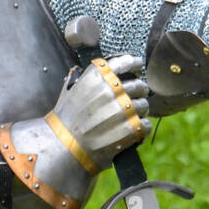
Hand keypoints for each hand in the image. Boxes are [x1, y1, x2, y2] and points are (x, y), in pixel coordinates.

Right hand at [53, 54, 150, 170]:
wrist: (63, 146)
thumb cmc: (65, 119)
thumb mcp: (71, 89)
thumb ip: (88, 77)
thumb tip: (103, 68)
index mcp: (97, 76)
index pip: (125, 62)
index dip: (135, 63)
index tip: (138, 66)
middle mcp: (111, 89)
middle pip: (139, 85)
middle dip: (140, 91)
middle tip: (137, 95)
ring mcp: (122, 109)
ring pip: (144, 104)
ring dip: (140, 110)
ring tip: (133, 115)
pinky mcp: (129, 128)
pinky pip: (145, 124)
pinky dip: (141, 128)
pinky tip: (134, 130)